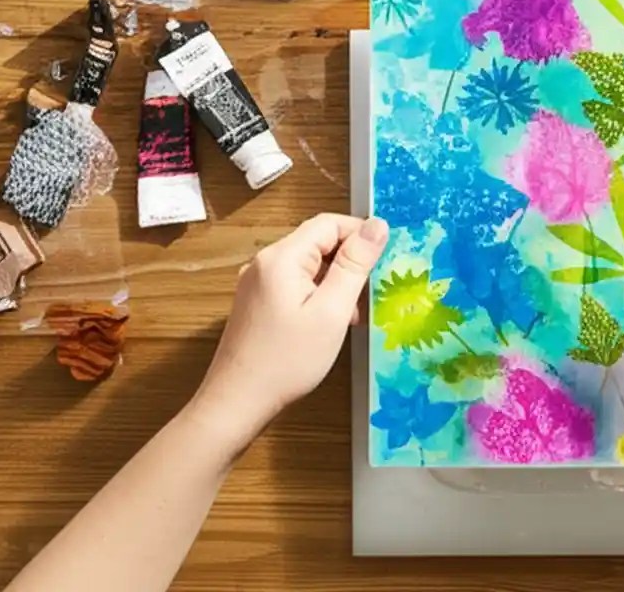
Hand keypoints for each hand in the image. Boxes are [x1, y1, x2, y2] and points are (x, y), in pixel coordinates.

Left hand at [188, 214, 388, 448]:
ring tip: (350, 315)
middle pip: (317, 242)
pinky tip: (327, 322)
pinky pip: (294, 283)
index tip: (385, 260)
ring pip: (308, 265)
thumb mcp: (332, 311)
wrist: (238, 401)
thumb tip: (378, 225)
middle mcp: (264, 262)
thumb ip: (355, 265)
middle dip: (349, 261)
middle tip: (369, 294)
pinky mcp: (255, 301)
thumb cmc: (288, 360)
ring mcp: (256, 282)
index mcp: (281, 258)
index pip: (329, 223)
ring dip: (335, 281)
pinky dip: (317, 294)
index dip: (361, 234)